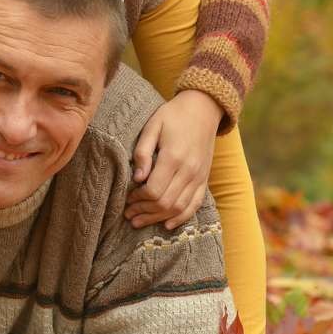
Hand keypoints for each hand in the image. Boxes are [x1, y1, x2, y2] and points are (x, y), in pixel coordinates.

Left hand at [125, 89, 222, 229]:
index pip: (154, 190)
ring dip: (158, 218)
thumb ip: (143, 152)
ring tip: (140, 222)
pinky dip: (181, 217)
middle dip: (144, 212)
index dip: (138, 199)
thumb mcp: (153, 126)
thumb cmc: (173, 115)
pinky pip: (194, 205)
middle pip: (165, 203)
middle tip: (128, 215)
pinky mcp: (204, 179)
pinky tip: (167, 224)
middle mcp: (189, 171)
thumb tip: (137, 179)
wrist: (203, 108)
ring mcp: (199, 177)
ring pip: (178, 208)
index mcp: (173, 157)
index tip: (127, 198)